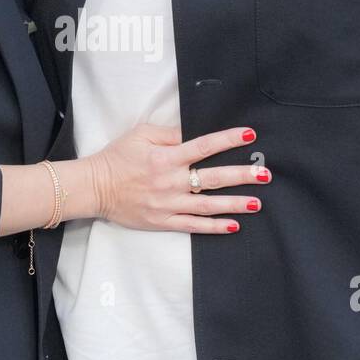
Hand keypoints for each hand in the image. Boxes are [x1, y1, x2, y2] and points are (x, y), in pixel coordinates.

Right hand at [89, 123, 267, 233]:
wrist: (94, 187)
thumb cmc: (117, 158)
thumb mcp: (141, 134)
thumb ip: (170, 134)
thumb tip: (193, 133)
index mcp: (166, 157)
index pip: (204, 146)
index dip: (228, 140)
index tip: (249, 136)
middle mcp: (171, 181)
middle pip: (213, 178)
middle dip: (242, 175)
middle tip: (265, 174)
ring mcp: (168, 204)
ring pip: (208, 205)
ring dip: (235, 203)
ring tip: (257, 202)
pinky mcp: (163, 221)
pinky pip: (193, 225)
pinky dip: (214, 226)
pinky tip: (233, 225)